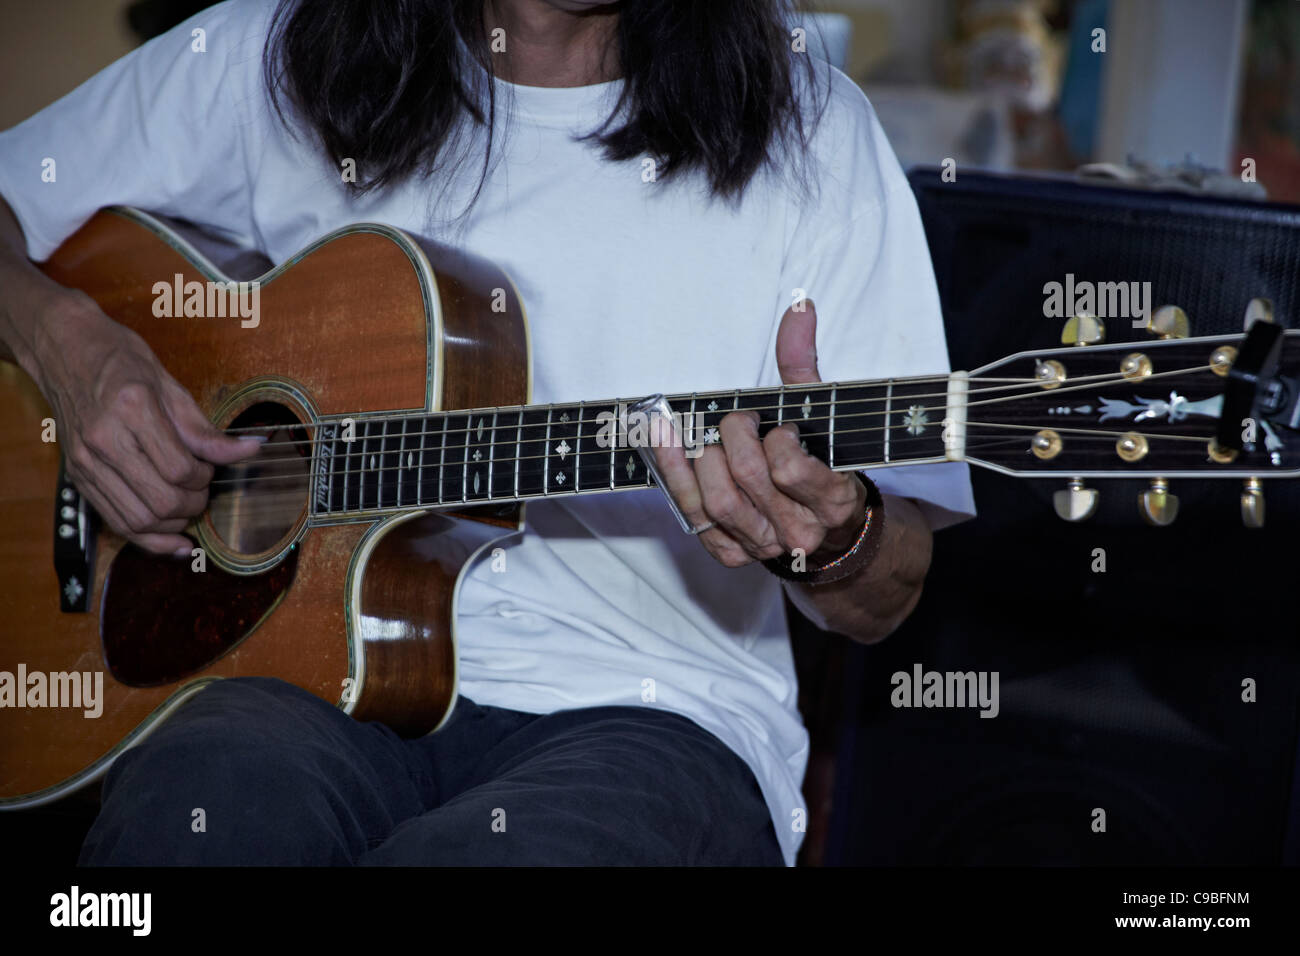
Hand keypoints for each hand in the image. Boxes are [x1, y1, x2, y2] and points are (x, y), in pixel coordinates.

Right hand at [31, 292, 260, 554]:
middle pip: (162, 500)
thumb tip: (250, 450)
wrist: (66, 350)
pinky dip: (150, 539)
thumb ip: (206, 430)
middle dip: (194, 504)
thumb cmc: (121, 361)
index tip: (210, 469)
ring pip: (139, 519)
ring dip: (175, 524)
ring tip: (188, 506)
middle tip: (203, 489)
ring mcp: (87, 462)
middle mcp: (104, 439)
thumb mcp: (171, 387)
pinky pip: (116, 522)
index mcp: (133, 409)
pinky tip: (176, 543)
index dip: (205, 478)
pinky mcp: (78, 477)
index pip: (180, 469)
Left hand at [649, 301, 867, 569]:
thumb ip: (805, 363)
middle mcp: (797, 531)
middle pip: (747, 479)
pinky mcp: (731, 552)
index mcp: (830, 499)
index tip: (778, 426)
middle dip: (733, 438)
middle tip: (737, 421)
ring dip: (702, 459)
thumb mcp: (820, 414)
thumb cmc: (820, 461)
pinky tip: (666, 444)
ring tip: (708, 437)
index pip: (790, 469)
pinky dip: (674, 476)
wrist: (827, 529)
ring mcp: (763, 546)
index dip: (777, 439)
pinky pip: (693, 517)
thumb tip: (799, 307)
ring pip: (716, 502)